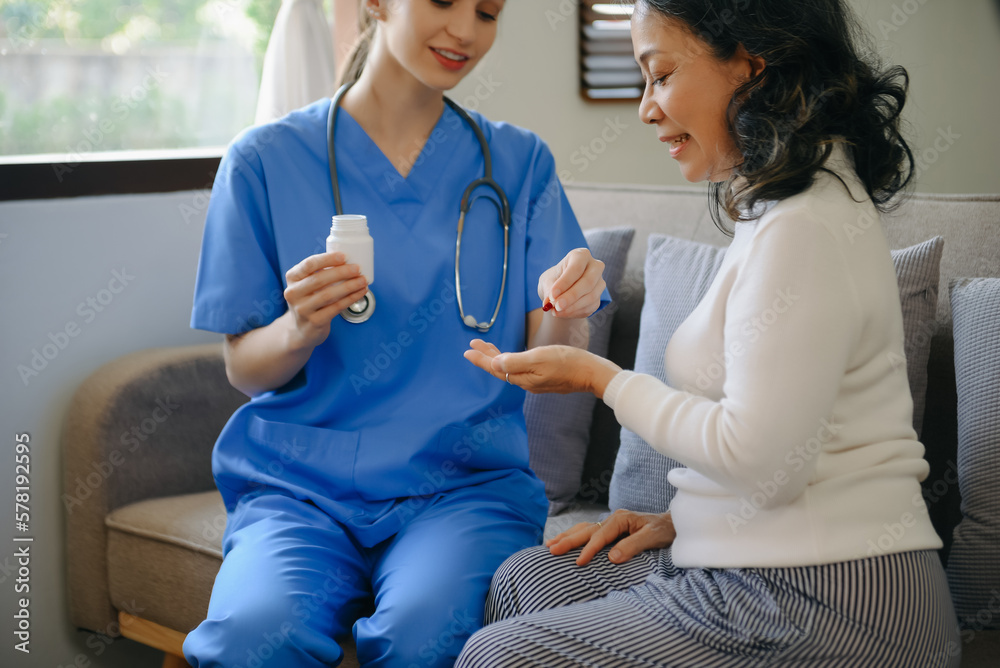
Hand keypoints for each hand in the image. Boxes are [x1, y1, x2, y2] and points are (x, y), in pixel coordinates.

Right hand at [283, 252, 368, 347]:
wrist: (302, 329)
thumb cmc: (310, 300)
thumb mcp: (307, 284)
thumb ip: (320, 272)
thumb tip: (348, 260)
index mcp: (292, 278)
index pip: (309, 264)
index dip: (327, 259)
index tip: (344, 256)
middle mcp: (293, 293)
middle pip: (319, 279)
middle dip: (342, 272)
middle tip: (358, 269)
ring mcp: (302, 309)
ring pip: (329, 294)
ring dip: (349, 286)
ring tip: (363, 280)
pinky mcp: (314, 321)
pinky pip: (336, 308)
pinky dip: (350, 299)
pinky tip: (360, 293)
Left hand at [464, 340, 620, 396]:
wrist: (592, 373)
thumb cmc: (568, 362)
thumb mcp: (539, 358)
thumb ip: (515, 361)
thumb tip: (495, 363)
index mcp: (523, 377)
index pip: (496, 367)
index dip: (481, 358)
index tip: (468, 349)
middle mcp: (527, 382)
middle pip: (501, 368)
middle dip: (487, 356)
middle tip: (474, 345)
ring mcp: (536, 381)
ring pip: (510, 368)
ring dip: (498, 357)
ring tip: (487, 347)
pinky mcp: (545, 377)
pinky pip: (521, 369)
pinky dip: (511, 360)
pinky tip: (512, 356)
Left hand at [538, 248, 605, 318]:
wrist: (560, 291)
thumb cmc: (554, 279)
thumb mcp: (547, 281)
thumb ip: (549, 289)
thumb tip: (550, 302)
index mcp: (581, 255)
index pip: (576, 268)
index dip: (565, 282)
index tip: (552, 295)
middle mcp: (595, 267)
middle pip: (588, 282)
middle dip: (571, 296)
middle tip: (557, 306)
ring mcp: (599, 283)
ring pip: (590, 297)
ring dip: (572, 307)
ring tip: (556, 311)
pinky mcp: (599, 297)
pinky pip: (589, 307)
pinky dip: (574, 312)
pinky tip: (563, 313)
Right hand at [545, 510, 675, 565]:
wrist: (674, 524)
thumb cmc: (665, 531)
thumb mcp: (652, 537)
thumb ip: (632, 546)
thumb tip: (611, 557)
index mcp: (620, 518)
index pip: (600, 536)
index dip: (588, 549)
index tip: (579, 562)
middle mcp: (612, 519)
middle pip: (586, 530)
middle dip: (568, 540)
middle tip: (551, 550)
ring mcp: (610, 523)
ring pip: (583, 529)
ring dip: (566, 537)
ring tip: (550, 545)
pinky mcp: (611, 529)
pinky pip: (588, 532)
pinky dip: (575, 536)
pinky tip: (565, 540)